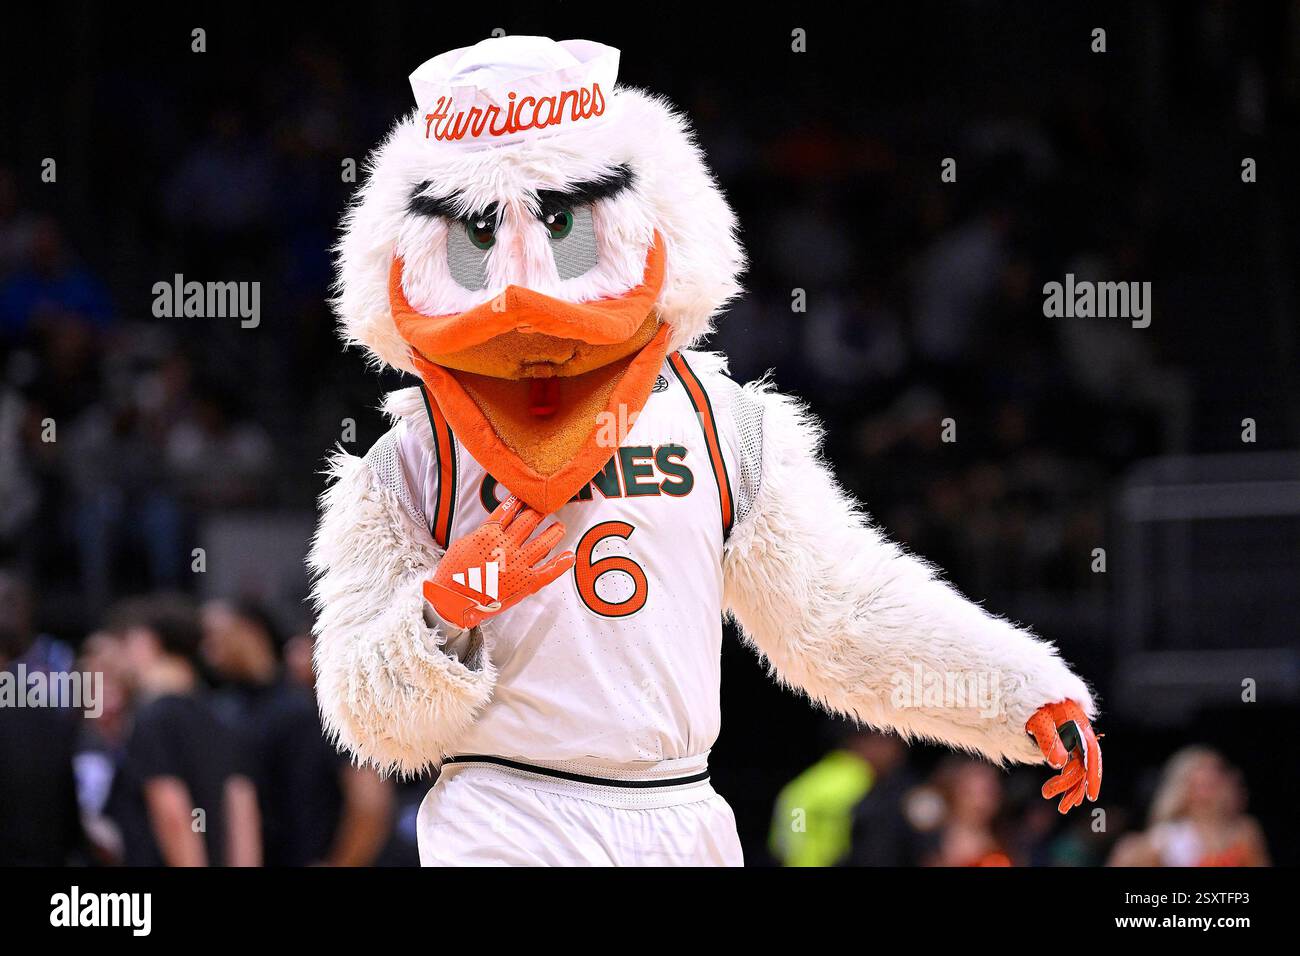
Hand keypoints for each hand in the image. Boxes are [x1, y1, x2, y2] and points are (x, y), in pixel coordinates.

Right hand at [423, 495, 574, 629]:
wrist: (453, 601)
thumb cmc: (453, 575)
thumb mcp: (463, 544)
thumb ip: (481, 533)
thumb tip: (494, 527)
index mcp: (489, 534)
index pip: (509, 510)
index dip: (520, 501)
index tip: (527, 496)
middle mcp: (507, 546)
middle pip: (529, 521)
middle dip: (539, 512)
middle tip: (547, 507)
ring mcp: (518, 564)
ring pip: (543, 542)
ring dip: (554, 532)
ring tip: (560, 526)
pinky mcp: (525, 582)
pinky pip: (548, 571)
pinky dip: (561, 564)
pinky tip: (569, 556)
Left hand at [1026, 699, 1101, 813]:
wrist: (1015, 682)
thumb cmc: (1024, 698)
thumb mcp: (1035, 718)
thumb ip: (1048, 738)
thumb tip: (1059, 763)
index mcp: (1074, 720)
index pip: (1090, 751)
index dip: (1092, 775)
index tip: (1090, 797)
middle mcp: (1076, 727)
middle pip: (1083, 760)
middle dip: (1074, 785)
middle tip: (1062, 807)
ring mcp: (1069, 732)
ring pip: (1075, 762)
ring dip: (1069, 784)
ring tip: (1059, 803)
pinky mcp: (1060, 736)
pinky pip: (1067, 758)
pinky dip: (1065, 775)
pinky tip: (1058, 790)